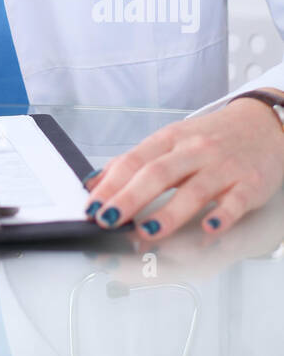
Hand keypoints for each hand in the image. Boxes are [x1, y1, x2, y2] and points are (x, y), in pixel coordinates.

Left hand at [84, 98, 283, 240]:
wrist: (262, 124)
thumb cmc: (212, 136)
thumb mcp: (171, 140)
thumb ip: (137, 161)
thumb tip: (98, 181)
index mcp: (170, 139)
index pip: (134, 161)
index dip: (111, 184)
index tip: (93, 206)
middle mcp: (194, 151)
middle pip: (158, 174)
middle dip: (130, 198)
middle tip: (108, 220)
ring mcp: (222, 167)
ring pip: (193, 190)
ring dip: (169, 213)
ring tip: (147, 231)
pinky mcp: (249, 183)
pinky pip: (235, 201)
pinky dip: (222, 216)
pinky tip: (209, 228)